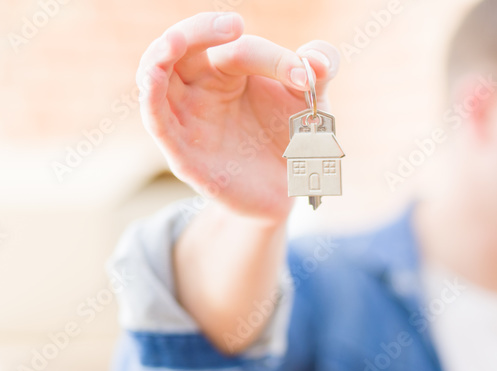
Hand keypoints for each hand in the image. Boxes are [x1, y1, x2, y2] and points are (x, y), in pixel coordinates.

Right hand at [137, 12, 338, 221]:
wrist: (291, 193)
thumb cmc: (294, 140)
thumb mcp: (313, 102)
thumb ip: (319, 73)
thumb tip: (319, 60)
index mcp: (230, 69)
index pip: (242, 50)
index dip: (276, 59)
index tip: (307, 77)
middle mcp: (202, 86)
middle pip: (185, 45)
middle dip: (201, 29)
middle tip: (234, 24)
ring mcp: (188, 117)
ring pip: (156, 70)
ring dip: (163, 51)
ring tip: (179, 39)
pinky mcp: (181, 152)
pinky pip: (154, 116)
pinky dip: (150, 92)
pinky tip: (154, 76)